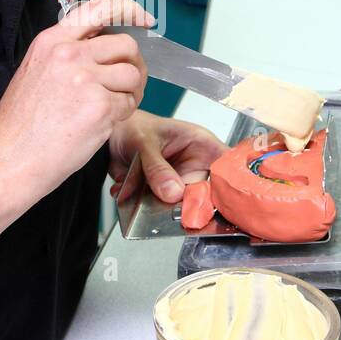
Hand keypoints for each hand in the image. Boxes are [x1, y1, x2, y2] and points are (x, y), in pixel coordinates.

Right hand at [0, 0, 152, 201]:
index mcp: (51, 42)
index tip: (143, 20)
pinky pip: (129, 103)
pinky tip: (101, 123)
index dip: (128, 11)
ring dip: (131, 92)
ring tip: (111, 107)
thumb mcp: (36, 72)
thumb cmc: (20, 126)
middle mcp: (68, 55)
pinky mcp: (99, 106)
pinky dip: (122, 115)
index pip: (99, 9)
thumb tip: (105, 47)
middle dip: (134, 65)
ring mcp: (85, 79)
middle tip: (127, 83)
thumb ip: (68, 54)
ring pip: (133, 75)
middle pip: (126, 46)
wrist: (8, 160)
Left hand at [108, 109, 227, 203]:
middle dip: (192, 205)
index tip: (219, 200)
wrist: (111, 138)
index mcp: (201, 144)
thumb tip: (173, 191)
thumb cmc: (134, 127)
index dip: (229, 184)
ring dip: (163, 208)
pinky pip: (162, 212)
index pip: (227, 166)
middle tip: (173, 206)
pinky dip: (145, 210)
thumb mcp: (144, 142)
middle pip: (208, 194)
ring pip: (184, 207)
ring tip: (142, 195)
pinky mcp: (165, 196)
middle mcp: (195, 166)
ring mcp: (181, 183)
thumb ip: (157, 166)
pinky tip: (130, 194)